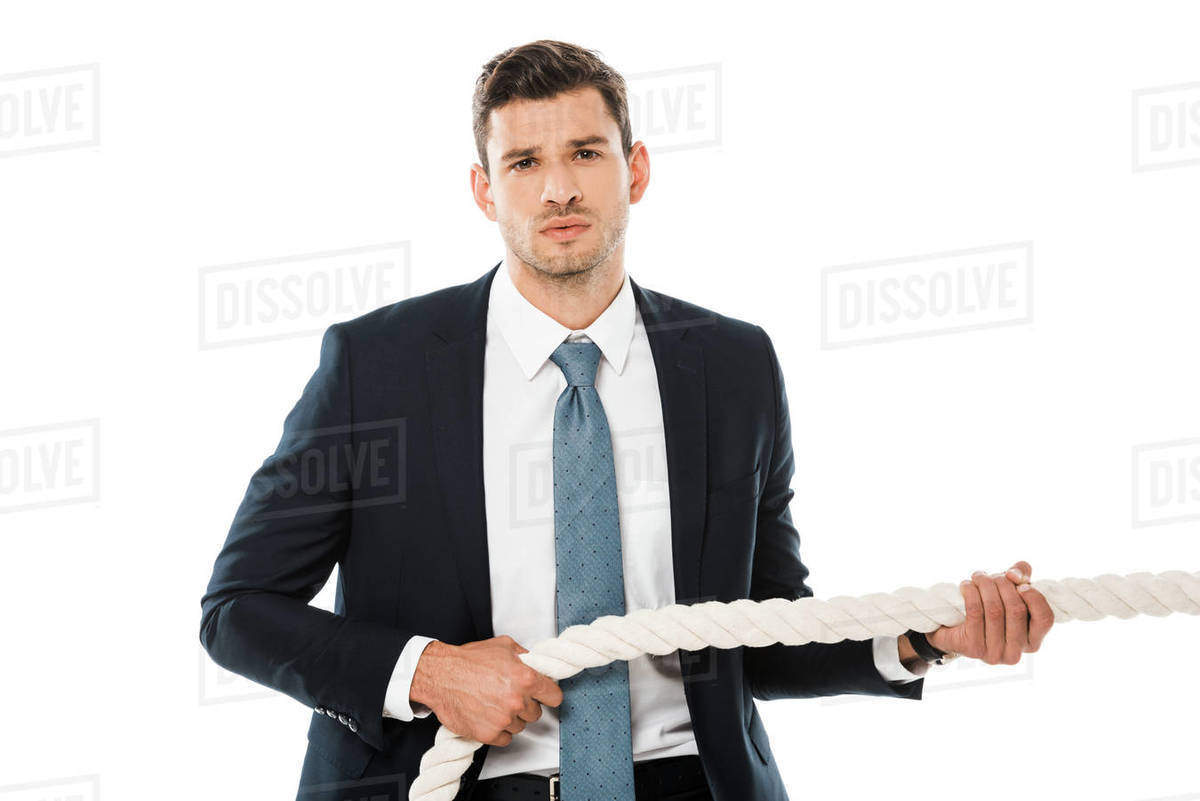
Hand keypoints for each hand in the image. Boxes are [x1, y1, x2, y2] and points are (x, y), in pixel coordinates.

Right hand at [409, 634, 562, 746]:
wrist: (440, 675)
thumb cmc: (468, 660)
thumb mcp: (503, 646)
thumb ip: (525, 656)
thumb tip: (536, 664)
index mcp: (525, 678)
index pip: (554, 696)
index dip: (548, 695)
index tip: (544, 696)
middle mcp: (517, 700)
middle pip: (536, 713)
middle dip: (525, 705)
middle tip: (509, 696)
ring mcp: (503, 719)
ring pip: (520, 726)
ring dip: (511, 718)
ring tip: (494, 703)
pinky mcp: (488, 734)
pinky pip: (505, 739)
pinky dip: (498, 731)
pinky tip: (488, 716)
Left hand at [926, 561, 1053, 664]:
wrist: (952, 628)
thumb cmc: (988, 607)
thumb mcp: (1009, 590)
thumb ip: (1022, 575)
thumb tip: (1015, 575)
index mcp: (1032, 641)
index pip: (1045, 619)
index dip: (1035, 597)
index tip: (1021, 584)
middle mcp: (1016, 652)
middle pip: (1016, 610)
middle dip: (1003, 585)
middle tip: (992, 576)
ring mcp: (995, 654)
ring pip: (994, 610)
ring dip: (985, 585)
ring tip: (978, 576)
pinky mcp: (973, 648)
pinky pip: (975, 612)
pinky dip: (971, 593)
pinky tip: (966, 585)